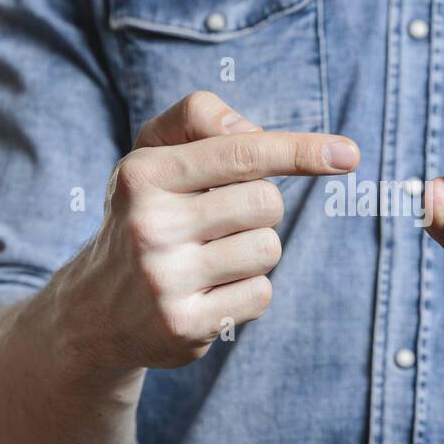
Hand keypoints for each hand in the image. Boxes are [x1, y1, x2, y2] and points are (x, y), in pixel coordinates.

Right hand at [59, 91, 359, 369]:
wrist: (94, 311)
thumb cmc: (144, 215)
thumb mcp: (152, 155)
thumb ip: (197, 118)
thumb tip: (256, 130)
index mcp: (143, 175)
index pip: (242, 153)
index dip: (301, 150)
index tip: (349, 154)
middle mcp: (150, 226)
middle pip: (266, 203)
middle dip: (259, 208)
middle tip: (219, 221)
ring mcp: (166, 280)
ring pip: (269, 249)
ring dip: (254, 250)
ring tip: (210, 258)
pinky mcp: (185, 325)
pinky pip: (261, 294)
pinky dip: (247, 291)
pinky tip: (209, 292)